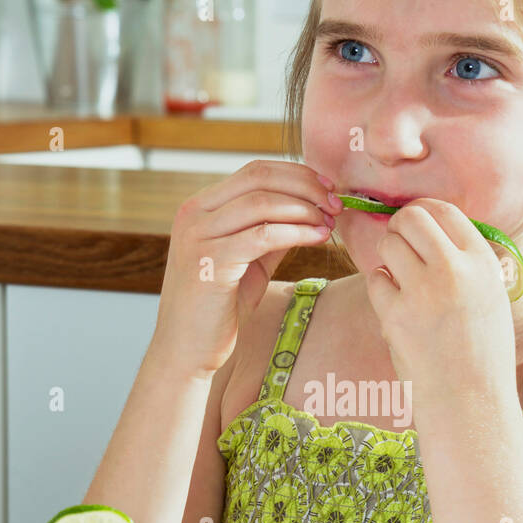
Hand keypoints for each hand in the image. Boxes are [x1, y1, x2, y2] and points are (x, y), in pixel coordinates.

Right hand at [150, 159, 336, 376]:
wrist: (187, 351)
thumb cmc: (218, 310)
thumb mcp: (247, 262)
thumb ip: (270, 232)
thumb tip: (310, 210)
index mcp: (200, 208)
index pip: (254, 171)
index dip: (296, 174)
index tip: (328, 188)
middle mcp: (194, 215)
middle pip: (260, 178)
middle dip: (306, 186)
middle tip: (336, 203)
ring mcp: (198, 236)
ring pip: (262, 203)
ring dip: (304, 209)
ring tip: (329, 222)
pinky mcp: (210, 262)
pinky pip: (263, 236)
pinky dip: (296, 232)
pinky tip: (318, 238)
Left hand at [366, 199, 516, 413]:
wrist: (470, 401)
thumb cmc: (482, 352)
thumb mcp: (491, 298)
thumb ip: (468, 263)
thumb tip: (433, 231)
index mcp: (483, 263)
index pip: (446, 211)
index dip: (425, 212)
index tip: (418, 225)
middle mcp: (454, 270)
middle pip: (411, 218)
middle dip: (401, 227)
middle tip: (402, 246)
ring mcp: (422, 292)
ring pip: (388, 244)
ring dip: (389, 257)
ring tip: (402, 280)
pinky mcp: (394, 315)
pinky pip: (375, 280)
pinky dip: (381, 287)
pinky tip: (397, 305)